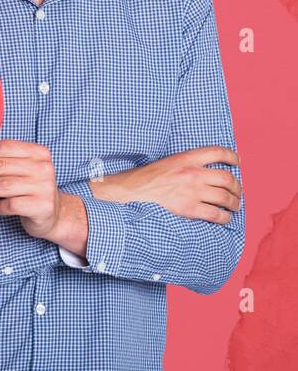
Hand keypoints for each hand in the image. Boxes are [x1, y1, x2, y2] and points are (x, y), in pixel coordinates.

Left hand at [0, 140, 65, 240]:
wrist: (54, 215)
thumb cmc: (29, 188)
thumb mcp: (20, 169)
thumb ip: (1, 160)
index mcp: (38, 152)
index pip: (4, 147)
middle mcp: (43, 167)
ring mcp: (45, 187)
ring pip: (1, 185)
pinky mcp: (42, 207)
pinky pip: (11, 204)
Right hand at [90, 146, 240, 223]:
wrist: (132, 190)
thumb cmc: (148, 177)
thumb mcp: (169, 162)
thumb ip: (188, 163)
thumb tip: (207, 171)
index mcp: (188, 158)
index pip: (218, 152)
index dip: (232, 157)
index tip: (237, 162)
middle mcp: (194, 173)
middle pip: (228, 178)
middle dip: (237, 187)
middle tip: (237, 192)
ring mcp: (193, 191)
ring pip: (226, 198)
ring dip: (234, 203)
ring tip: (234, 206)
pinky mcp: (190, 208)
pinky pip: (217, 214)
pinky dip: (225, 217)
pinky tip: (224, 217)